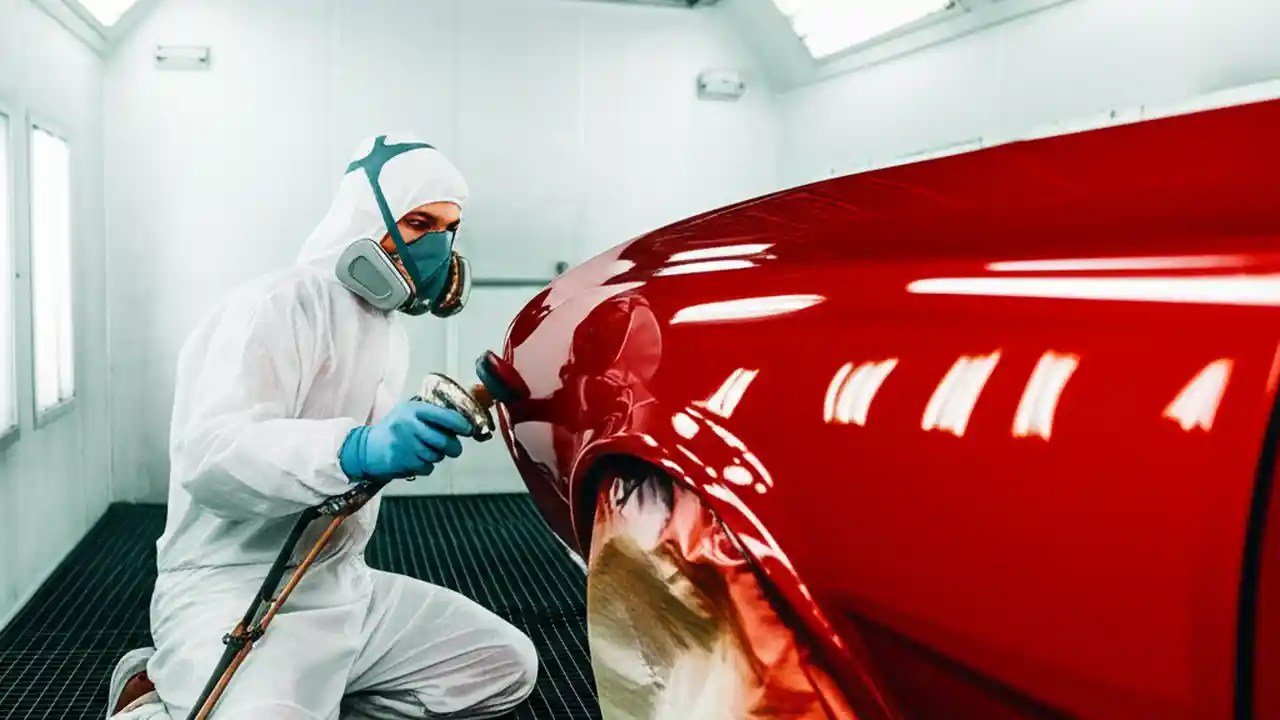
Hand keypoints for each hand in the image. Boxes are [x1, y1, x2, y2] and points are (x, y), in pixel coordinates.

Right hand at [340, 400, 471, 480]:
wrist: (367, 448)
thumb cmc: (394, 429)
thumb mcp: (410, 413)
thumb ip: (432, 415)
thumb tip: (463, 423)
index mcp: (413, 410)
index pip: (444, 416)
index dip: (460, 424)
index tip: (468, 430)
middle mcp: (409, 425)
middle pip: (444, 441)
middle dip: (454, 447)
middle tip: (454, 449)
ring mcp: (405, 445)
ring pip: (437, 456)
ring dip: (436, 457)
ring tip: (424, 451)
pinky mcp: (403, 462)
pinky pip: (427, 468)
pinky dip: (425, 466)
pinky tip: (415, 459)